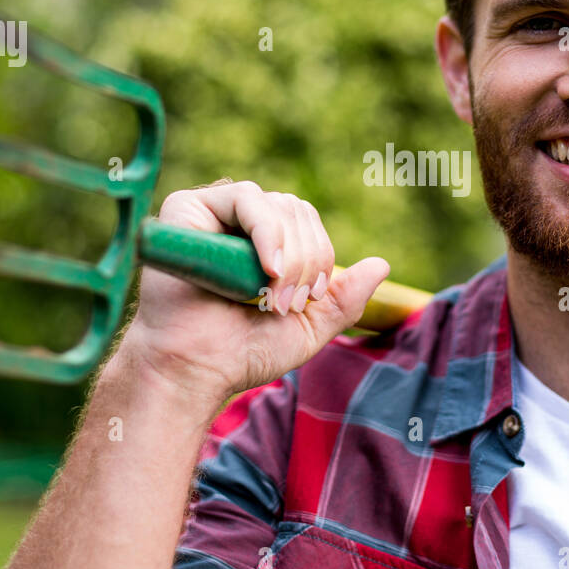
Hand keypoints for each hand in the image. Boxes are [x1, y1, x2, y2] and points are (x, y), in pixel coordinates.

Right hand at [118, 179, 390, 405]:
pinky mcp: (187, 209)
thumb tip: (382, 264)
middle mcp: (237, 222)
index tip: (307, 301)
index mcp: (263, 241)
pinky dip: (268, 233)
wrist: (195, 369)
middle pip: (299, 210)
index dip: (320, 257)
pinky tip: (268, 269)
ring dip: (290, 255)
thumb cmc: (243, 351)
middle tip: (286, 304)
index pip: (309, 222)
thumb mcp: (309, 326)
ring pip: (280, 205)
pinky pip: (247, 199)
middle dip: (308, 260)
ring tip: (272, 296)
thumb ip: (344, 298)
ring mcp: (212, 212)